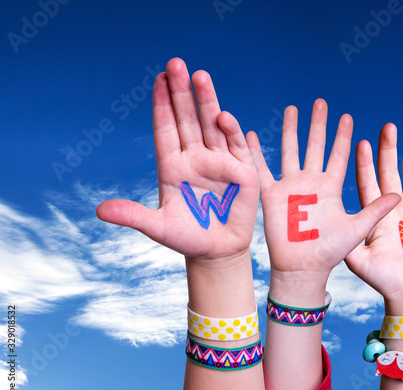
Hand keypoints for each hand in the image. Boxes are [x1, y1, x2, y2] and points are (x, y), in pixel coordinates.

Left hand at [97, 58, 258, 262]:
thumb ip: (132, 215)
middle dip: (182, 91)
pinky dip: (230, 130)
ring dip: (206, 100)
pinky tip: (221, 115)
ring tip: (200, 76)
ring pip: (210, 124)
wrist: (218, 253)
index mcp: (172, 165)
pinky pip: (235, 145)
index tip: (158, 79)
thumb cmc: (186, 238)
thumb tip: (100, 210)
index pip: (166, 127)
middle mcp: (195, 157)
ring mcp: (219, 162)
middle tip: (176, 63)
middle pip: (187, 118)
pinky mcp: (242, 171)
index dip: (162, 104)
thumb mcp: (156, 227)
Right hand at [246, 99, 398, 276]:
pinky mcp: (271, 195)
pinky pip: (262, 169)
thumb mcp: (357, 227)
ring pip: (289, 150)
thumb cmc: (331, 252)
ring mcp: (290, 187)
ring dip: (290, 129)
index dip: (341, 136)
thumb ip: (377, 210)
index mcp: (330, 187)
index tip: (346, 116)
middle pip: (314, 146)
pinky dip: (255, 152)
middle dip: (317, 124)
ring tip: (292, 108)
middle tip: (320, 102)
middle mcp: (310, 183)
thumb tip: (400, 194)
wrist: (303, 269)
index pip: (338, 155)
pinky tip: (250, 133)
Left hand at [345, 125, 402, 312]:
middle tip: (388, 127)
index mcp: (375, 215)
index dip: (365, 163)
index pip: (367, 182)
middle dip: (389, 148)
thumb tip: (333, 219)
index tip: (362, 143)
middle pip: (390, 171)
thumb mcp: (360, 261)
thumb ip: (350, 239)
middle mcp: (396, 207)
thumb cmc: (386, 282)